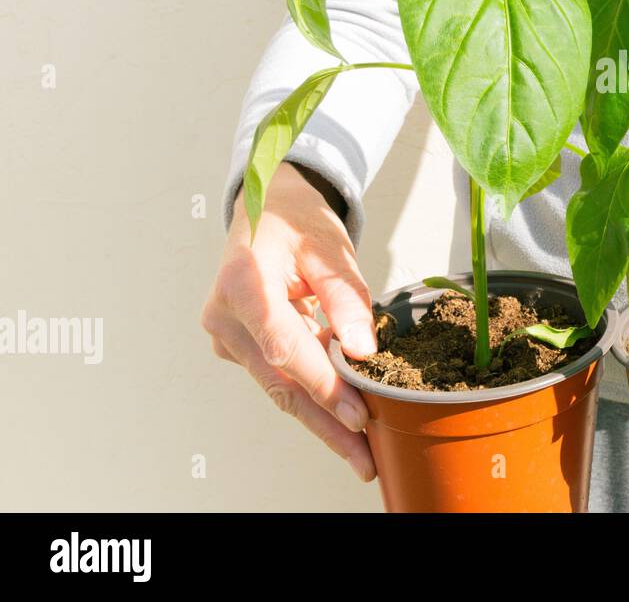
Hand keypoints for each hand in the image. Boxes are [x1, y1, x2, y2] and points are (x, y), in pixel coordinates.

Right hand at [201, 162, 377, 481]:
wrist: (268, 207)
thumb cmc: (298, 222)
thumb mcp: (330, 247)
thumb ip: (346, 297)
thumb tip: (362, 351)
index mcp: (242, 280)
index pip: (282, 344)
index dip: (321, 384)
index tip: (356, 414)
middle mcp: (225, 315)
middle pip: (279, 381)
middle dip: (325, 424)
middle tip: (364, 461)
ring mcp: (228, 335)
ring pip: (279, 387)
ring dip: (321, 420)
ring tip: (362, 453)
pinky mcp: (240, 346)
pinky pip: (279, 376)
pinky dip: (312, 397)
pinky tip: (345, 422)